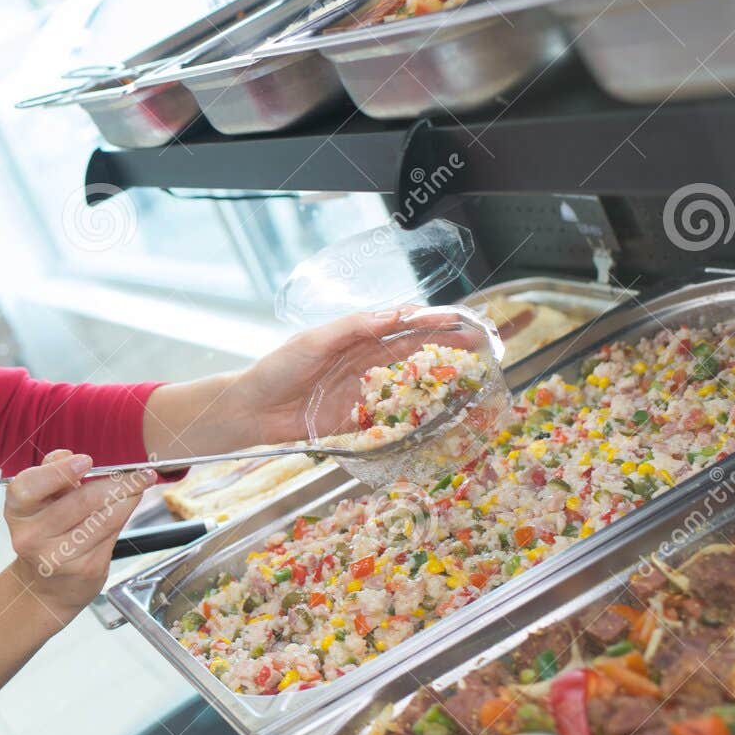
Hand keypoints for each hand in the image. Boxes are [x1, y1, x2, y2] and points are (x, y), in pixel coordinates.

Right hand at [2, 449, 155, 619]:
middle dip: (117, 482)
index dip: (59, 472)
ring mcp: (58, 557)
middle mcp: (31, 536)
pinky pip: (112, 535)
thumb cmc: (46, 533)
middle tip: (139, 472)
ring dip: (129, 498)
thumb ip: (52, 473)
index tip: (87, 461)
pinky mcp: (84, 569)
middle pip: (81, 501)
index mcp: (17, 511)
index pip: (30, 487)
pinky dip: (124, 516)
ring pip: (104, 518)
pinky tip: (127, 506)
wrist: (47, 586)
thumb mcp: (39, 500)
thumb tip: (68, 455)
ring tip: (140, 485)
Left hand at [234, 305, 482, 445]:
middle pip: (416, 350)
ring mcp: (366, 390)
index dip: (433, 320)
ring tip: (472, 373)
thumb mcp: (313, 340)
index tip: (461, 319)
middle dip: (449, 345)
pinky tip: (440, 412)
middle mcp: (367, 361)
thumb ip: (352, 328)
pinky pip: (394, 415)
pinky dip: (417, 414)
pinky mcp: (360, 419)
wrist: (252, 409)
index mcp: (357, 337)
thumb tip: (391, 315)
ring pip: (411, 381)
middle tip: (482, 343)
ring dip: (440, 377)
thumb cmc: (277, 368)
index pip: (403, 324)